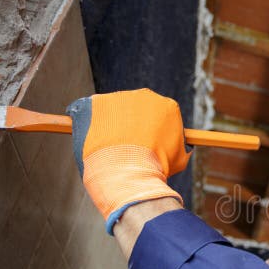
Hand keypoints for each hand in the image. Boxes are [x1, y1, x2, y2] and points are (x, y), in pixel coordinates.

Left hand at [66, 89, 189, 233]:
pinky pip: (87, 110)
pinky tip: (89, 139)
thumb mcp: (179, 159)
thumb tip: (182, 146)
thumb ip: (178, 146)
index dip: (151, 131)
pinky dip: (85, 122)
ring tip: (108, 148)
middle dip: (130, 125)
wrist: (129, 172)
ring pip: (111, 110)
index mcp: (168, 107)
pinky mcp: (96, 102)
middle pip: (135, 108)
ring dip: (108, 125)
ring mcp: (120, 97)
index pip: (159, 116)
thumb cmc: (155, 169)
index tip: (144, 144)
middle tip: (124, 146)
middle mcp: (146, 96)